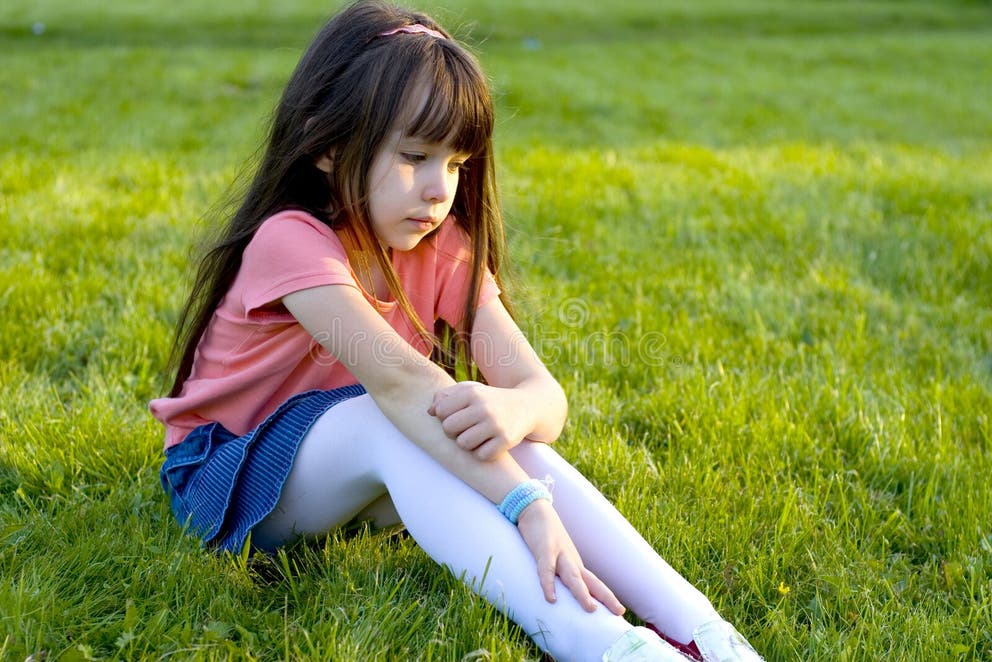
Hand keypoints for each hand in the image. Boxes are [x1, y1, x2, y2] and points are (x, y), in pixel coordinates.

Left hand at [427, 381, 530, 459]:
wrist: (528, 406)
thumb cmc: (490, 400)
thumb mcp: (470, 390)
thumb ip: (445, 396)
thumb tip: (430, 412)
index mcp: (472, 392)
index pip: (441, 411)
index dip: (444, 417)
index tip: (455, 416)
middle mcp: (484, 407)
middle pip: (449, 429)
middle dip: (453, 432)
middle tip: (464, 429)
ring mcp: (496, 424)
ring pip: (463, 444)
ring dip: (467, 444)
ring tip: (476, 436)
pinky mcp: (506, 440)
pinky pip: (481, 455)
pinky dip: (483, 452)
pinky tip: (489, 443)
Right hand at [515, 499, 625, 615]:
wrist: (536, 510)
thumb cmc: (546, 537)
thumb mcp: (555, 558)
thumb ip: (560, 575)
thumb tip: (563, 596)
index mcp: (575, 564)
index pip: (594, 583)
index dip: (606, 597)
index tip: (620, 611)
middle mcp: (571, 560)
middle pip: (590, 581)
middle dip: (605, 597)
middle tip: (619, 611)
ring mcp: (559, 554)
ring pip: (572, 576)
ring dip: (582, 592)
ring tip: (591, 608)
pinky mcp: (543, 550)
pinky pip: (546, 569)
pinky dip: (548, 584)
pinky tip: (551, 598)